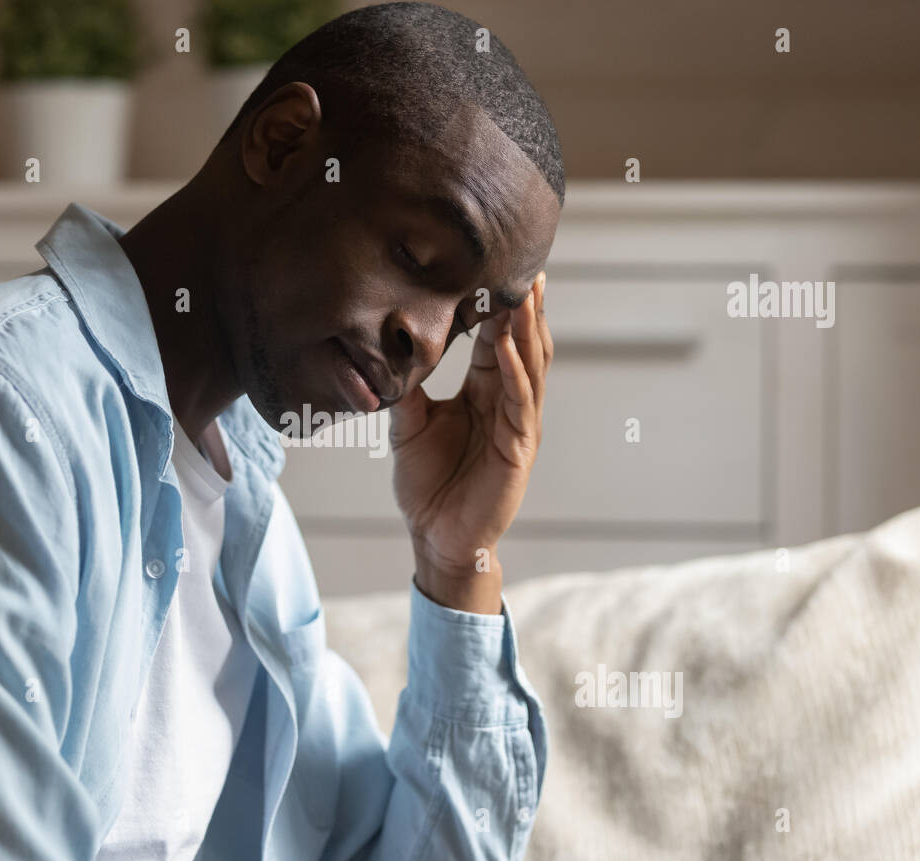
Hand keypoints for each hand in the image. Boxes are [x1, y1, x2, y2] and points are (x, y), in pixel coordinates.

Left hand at [390, 272, 549, 612]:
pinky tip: (504, 343)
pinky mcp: (519, 448)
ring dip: (526, 328)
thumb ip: (408, 387)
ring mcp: (518, 425)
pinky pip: (519, 401)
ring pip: (528, 366)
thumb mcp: (409, 424)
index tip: (498, 267)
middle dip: (526, 307)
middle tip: (528, 265)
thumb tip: (391, 345)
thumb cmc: (426, 484)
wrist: (435, 536)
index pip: (497, 340)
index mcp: (484, 394)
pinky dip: (512, 369)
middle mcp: (507, 403)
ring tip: (523, 291)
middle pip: (523, 345)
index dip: (500, 307)